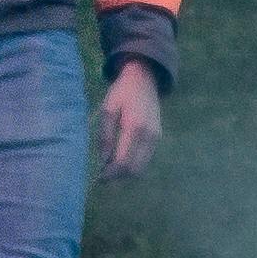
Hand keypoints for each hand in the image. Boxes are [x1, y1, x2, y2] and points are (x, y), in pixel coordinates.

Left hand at [95, 58, 161, 179]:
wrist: (144, 80)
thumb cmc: (121, 93)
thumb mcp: (107, 109)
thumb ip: (105, 135)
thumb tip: (103, 160)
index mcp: (134, 127)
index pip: (124, 161)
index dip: (111, 173)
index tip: (99, 177)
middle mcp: (149, 136)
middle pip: (135, 169)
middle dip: (118, 177)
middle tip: (103, 176)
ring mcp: (156, 138)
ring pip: (142, 167)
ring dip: (126, 173)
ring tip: (110, 169)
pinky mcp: (157, 138)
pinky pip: (146, 159)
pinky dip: (133, 165)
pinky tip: (120, 160)